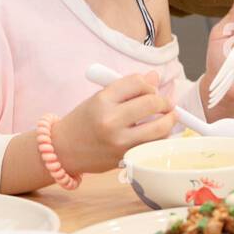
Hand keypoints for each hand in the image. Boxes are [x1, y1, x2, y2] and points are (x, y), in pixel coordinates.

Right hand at [53, 72, 175, 173]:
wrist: (64, 149)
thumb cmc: (83, 121)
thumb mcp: (99, 98)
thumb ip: (127, 88)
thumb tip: (154, 77)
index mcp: (102, 99)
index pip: (137, 82)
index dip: (149, 84)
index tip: (151, 90)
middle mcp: (111, 120)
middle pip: (152, 102)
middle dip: (164, 101)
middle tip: (166, 103)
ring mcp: (120, 141)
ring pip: (160, 127)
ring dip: (170, 119)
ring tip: (169, 116)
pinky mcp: (126, 157)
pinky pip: (154, 145)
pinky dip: (162, 137)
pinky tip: (158, 132)